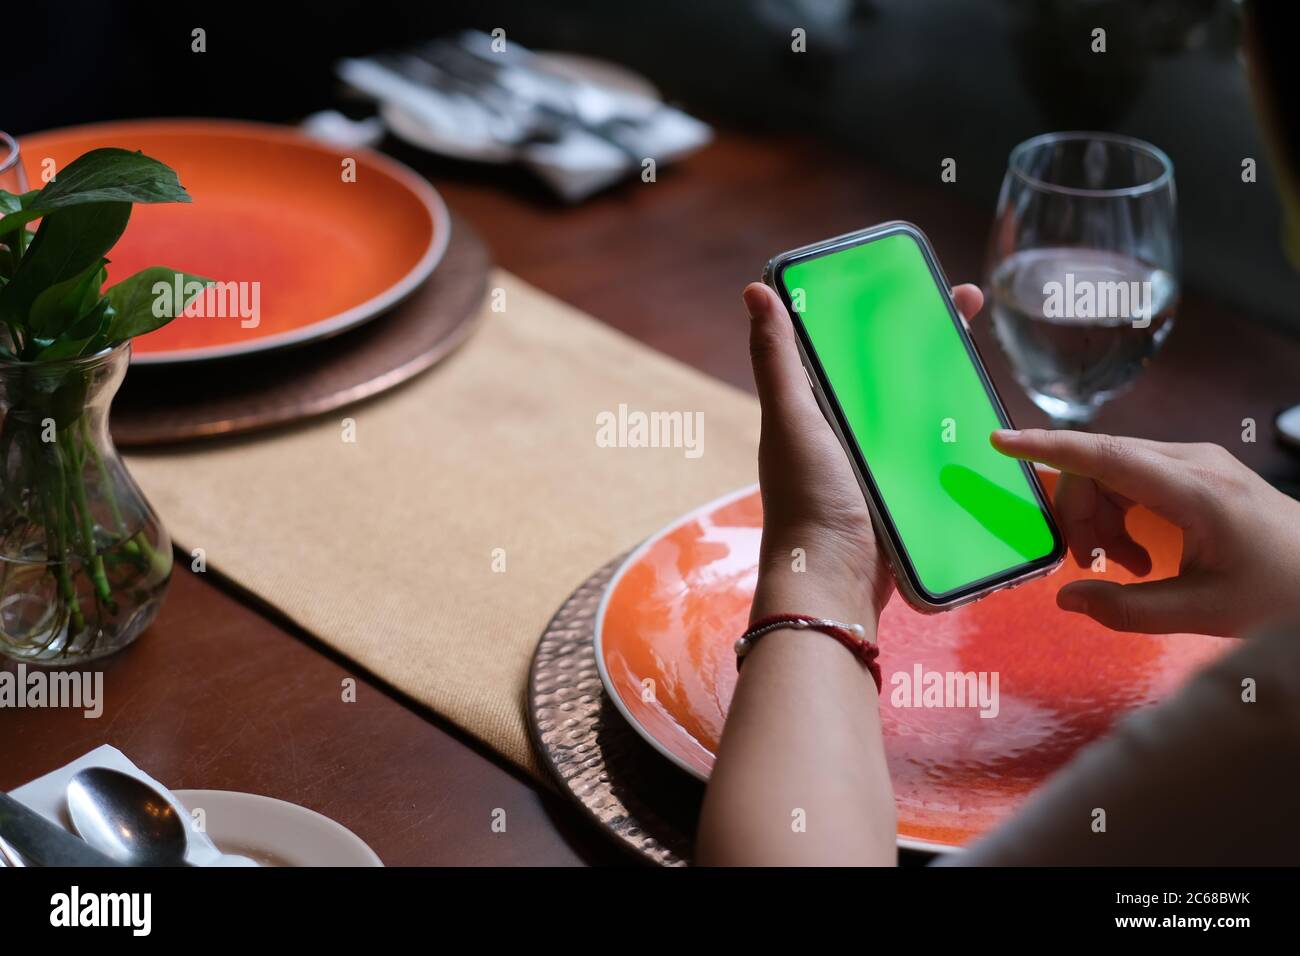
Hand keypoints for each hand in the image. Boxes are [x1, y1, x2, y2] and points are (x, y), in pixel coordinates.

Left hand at [742, 281, 985, 626]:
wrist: (835, 584)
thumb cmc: (808, 499)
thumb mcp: (792, 421)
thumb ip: (777, 361)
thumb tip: (755, 289)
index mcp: (817, 407)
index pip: (852, 343)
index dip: (881, 309)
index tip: (915, 280)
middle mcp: (847, 430)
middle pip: (896, 369)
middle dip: (931, 335)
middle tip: (972, 305)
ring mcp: (881, 462)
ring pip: (924, 408)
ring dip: (954, 380)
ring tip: (988, 353)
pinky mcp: (909, 491)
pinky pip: (939, 452)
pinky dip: (964, 432)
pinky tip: (994, 417)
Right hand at [992, 428, 1299, 635]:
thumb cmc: (1280, 594)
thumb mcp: (1203, 613)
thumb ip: (1128, 610)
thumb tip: (1068, 600)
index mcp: (1195, 490)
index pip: (1105, 456)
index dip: (1047, 447)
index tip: (1000, 441)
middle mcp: (1193, 462)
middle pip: (1099, 466)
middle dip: (1078, 513)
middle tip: (1088, 565)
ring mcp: (1196, 463)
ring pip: (1112, 473)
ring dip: (1099, 519)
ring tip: (1120, 567)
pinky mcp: (1196, 472)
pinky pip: (1133, 480)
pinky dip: (1119, 516)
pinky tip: (1138, 557)